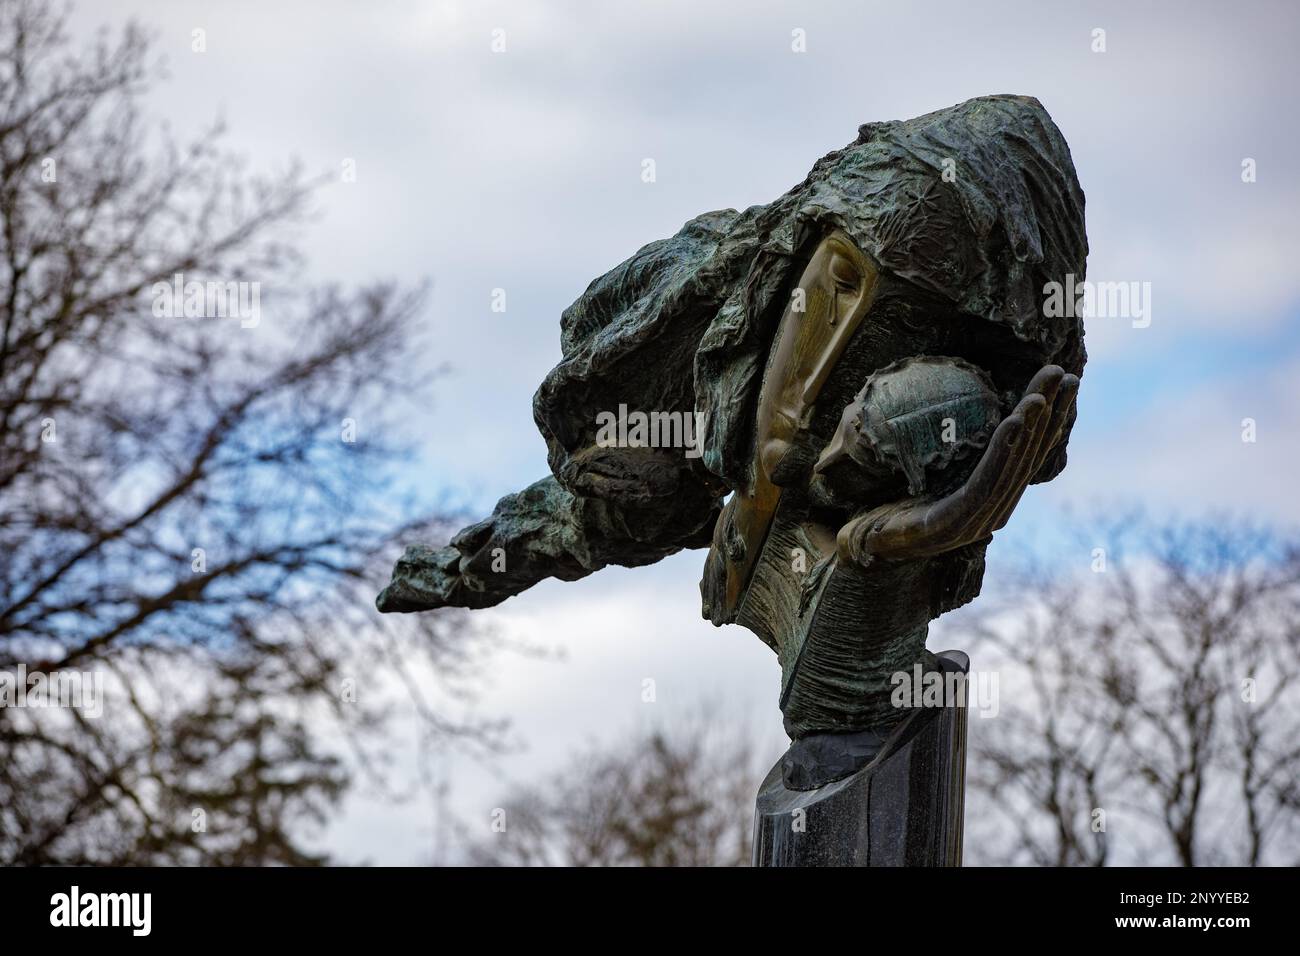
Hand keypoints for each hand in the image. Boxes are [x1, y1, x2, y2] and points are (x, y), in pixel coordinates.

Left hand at [837, 365, 1078, 562]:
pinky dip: (1001, 451)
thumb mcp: (935, 470)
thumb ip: (961, 451)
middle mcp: (993, 509)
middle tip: (1063, 375)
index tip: (1066, 381)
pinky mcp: (954, 523)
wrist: (866, 543)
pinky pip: (984, 481)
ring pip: (1010, 467)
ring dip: (1028, 429)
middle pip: (1027, 455)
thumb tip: (975, 412)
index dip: (1049, 418)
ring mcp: (975, 519)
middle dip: (1048, 414)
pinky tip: (1012, 423)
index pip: (1028, 451)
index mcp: (992, 496)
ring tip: (1038, 397)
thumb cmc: (898, 505)